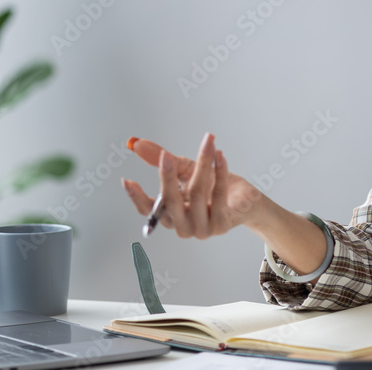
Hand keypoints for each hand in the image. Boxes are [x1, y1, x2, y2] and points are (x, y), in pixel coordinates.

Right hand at [122, 133, 264, 238]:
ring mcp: (202, 228)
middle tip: (165, 155)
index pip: (149, 211)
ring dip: (203, 163)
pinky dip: (219, 171)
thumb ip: (164, 160)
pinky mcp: (222, 224)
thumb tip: (137, 145)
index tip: (127, 180)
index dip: (136, 198)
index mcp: (171, 216)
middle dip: (167, 177)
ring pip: (197, 193)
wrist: (244, 201)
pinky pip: (218, 194)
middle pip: (171, 202)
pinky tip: (220, 155)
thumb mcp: (186, 171)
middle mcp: (183, 226)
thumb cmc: (212, 187)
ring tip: (208, 142)